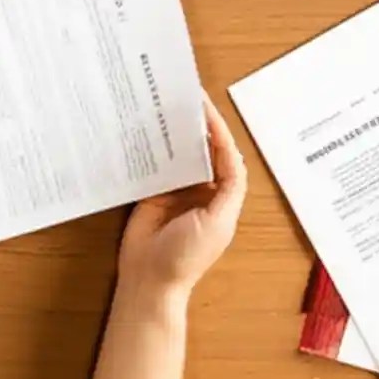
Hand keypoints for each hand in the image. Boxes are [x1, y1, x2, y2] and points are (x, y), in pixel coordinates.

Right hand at [117, 94, 248, 296]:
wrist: (149, 279)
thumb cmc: (187, 256)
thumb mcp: (218, 222)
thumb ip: (228, 186)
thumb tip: (229, 151)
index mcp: (223, 196)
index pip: (226, 155)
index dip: (218, 131)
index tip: (206, 109)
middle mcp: (203, 190)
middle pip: (204, 150)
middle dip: (198, 126)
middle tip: (187, 99)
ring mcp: (178, 190)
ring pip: (182, 153)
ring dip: (178, 133)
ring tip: (169, 106)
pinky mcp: (155, 192)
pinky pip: (159, 163)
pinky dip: (157, 147)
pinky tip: (150, 128)